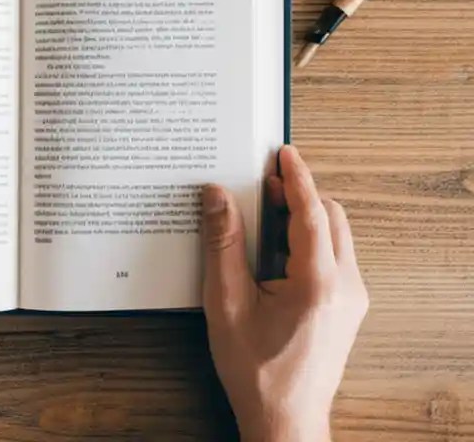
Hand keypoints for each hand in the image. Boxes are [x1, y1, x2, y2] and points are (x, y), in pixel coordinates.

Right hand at [201, 145, 368, 441]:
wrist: (285, 418)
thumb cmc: (256, 370)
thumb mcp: (227, 302)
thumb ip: (222, 244)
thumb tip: (216, 197)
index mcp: (318, 282)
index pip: (311, 213)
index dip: (295, 178)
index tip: (283, 153)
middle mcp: (345, 286)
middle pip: (331, 218)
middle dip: (299, 195)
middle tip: (262, 183)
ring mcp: (352, 298)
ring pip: (336, 237)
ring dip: (304, 218)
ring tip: (265, 213)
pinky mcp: (347, 308)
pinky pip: (335, 258)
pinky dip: (309, 241)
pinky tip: (275, 249)